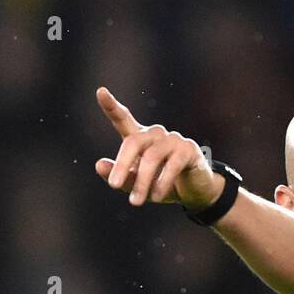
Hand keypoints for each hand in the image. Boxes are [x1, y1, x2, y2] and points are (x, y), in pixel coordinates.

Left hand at [94, 87, 223, 208]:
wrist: (194, 193)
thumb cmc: (161, 185)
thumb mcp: (138, 185)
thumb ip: (120, 176)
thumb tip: (99, 165)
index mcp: (140, 138)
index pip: (123, 119)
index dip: (111, 106)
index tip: (101, 92)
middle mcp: (155, 134)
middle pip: (134, 142)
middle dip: (122, 165)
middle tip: (113, 185)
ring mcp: (173, 139)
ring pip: (151, 156)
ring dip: (142, 181)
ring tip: (136, 201)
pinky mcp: (188, 149)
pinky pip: (172, 164)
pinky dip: (162, 182)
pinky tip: (157, 196)